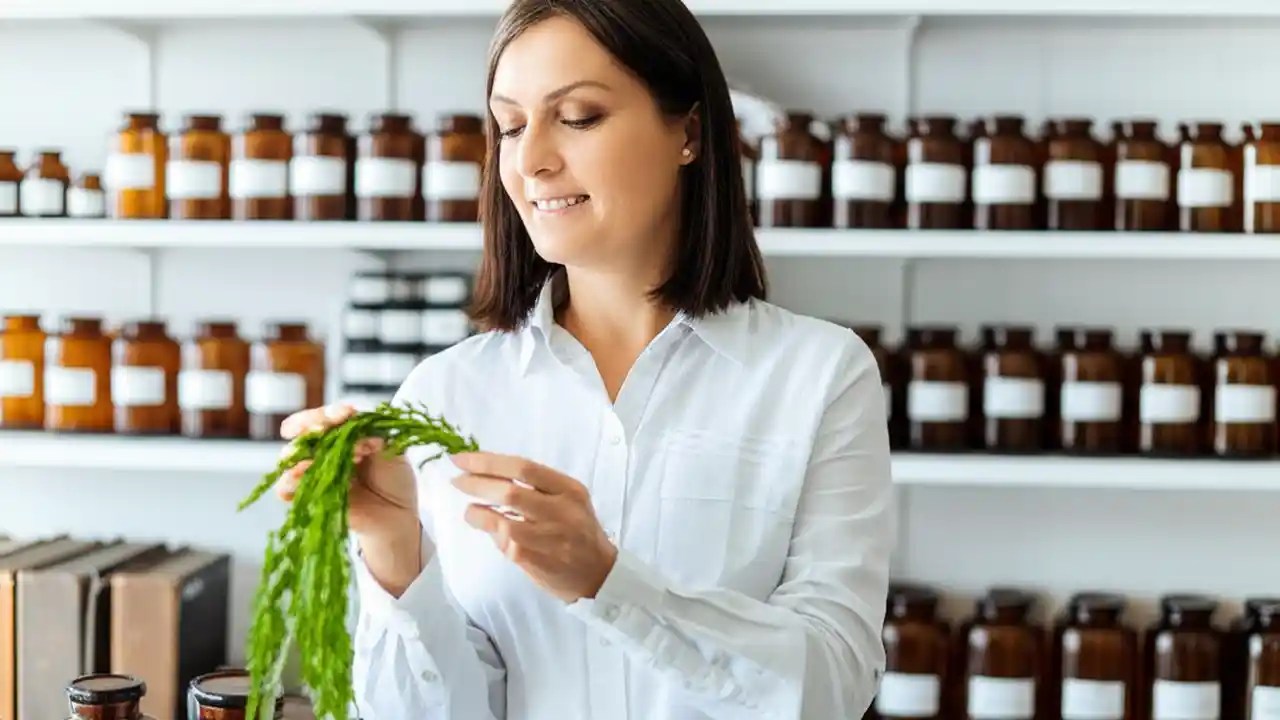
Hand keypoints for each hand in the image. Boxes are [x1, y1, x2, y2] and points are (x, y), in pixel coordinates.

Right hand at [276, 404, 422, 595]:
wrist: (398, 513)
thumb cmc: (395, 478)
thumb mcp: (391, 450)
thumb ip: (374, 436)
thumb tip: (357, 432)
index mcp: (344, 434)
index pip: (326, 417)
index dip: (328, 413)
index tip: (344, 413)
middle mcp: (325, 450)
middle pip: (304, 433)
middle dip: (312, 426)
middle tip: (324, 428)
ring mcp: (316, 472)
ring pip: (292, 458)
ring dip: (301, 454)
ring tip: (317, 457)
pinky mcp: (311, 496)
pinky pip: (288, 488)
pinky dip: (288, 481)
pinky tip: (298, 474)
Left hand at [451, 452, 617, 603]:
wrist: (598, 574)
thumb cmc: (578, 532)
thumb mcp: (570, 500)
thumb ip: (539, 487)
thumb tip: (489, 475)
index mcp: (569, 490)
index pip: (523, 468)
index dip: (488, 461)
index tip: (463, 459)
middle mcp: (561, 511)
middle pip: (510, 491)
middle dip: (476, 483)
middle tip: (457, 480)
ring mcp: (547, 538)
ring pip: (502, 520)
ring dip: (477, 512)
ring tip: (470, 509)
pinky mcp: (535, 560)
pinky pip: (503, 542)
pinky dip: (489, 531)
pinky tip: (484, 526)